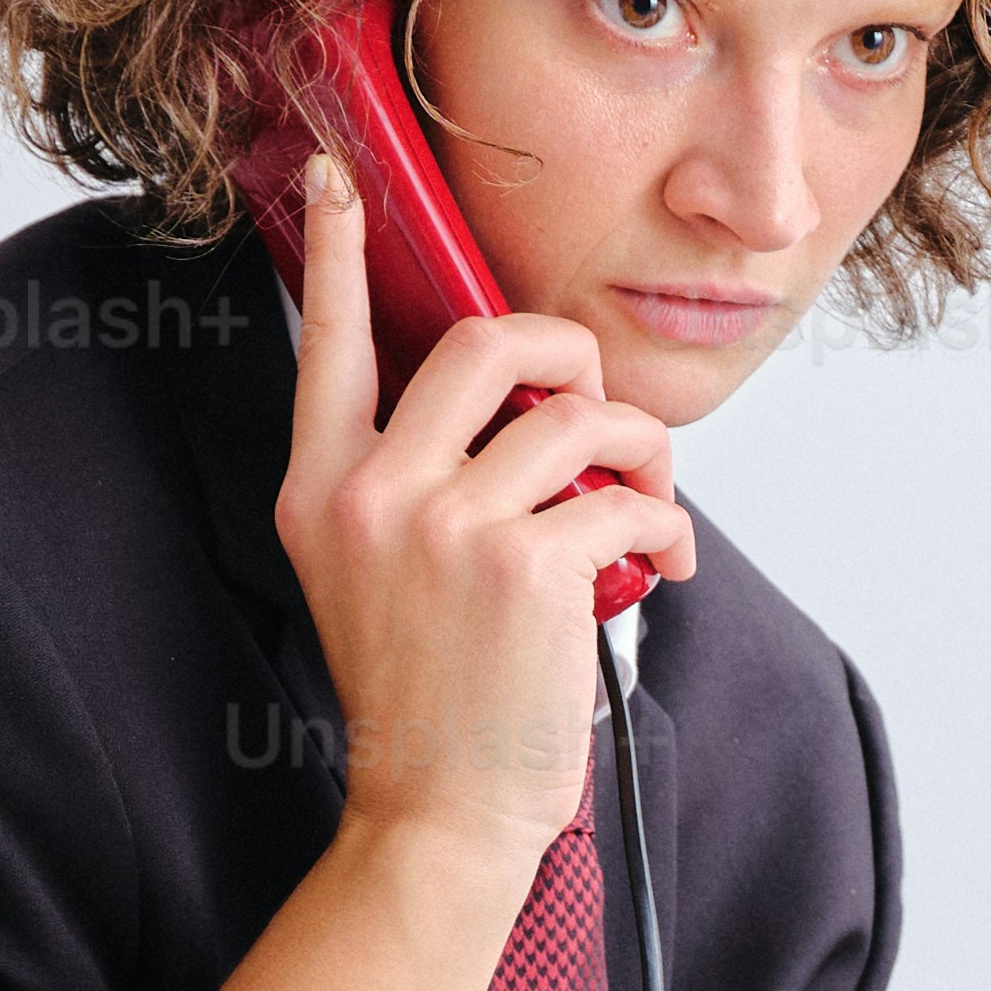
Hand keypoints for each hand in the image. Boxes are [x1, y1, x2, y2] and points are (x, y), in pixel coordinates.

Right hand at [267, 154, 692, 865]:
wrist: (439, 811)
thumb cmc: (428, 692)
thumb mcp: (372, 570)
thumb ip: (409, 478)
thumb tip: (516, 395)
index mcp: (321, 488)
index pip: (325, 344)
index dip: (337, 254)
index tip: (341, 179)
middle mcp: (371, 494)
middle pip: (482, 343)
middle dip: (566, 351)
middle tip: (596, 403)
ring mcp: (444, 528)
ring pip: (577, 417)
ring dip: (641, 451)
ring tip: (649, 501)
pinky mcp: (526, 568)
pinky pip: (629, 498)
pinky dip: (668, 525)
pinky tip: (665, 565)